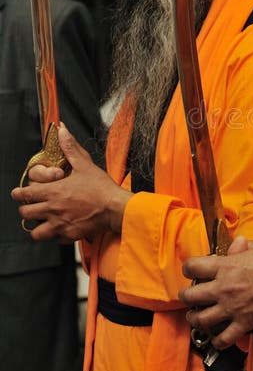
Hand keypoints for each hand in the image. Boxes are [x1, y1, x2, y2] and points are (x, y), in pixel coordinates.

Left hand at [11, 124, 131, 241]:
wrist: (116, 208)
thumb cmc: (101, 188)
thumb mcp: (85, 164)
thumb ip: (70, 148)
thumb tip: (61, 131)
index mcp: (54, 192)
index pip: (26, 194)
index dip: (19, 194)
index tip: (17, 194)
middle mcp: (53, 209)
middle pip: (26, 214)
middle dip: (26, 210)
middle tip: (32, 207)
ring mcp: (61, 224)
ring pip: (36, 233)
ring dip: (38, 227)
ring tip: (43, 222)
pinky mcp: (70, 236)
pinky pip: (56, 240)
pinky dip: (57, 235)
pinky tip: (63, 228)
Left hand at [179, 236, 252, 348]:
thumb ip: (244, 247)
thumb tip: (237, 243)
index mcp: (226, 266)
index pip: (193, 267)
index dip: (189, 268)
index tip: (193, 271)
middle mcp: (224, 287)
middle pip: (190, 296)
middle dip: (186, 297)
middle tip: (190, 297)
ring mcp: (233, 307)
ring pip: (200, 319)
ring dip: (195, 319)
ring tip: (196, 318)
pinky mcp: (245, 323)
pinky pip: (223, 338)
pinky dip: (218, 341)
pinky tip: (218, 338)